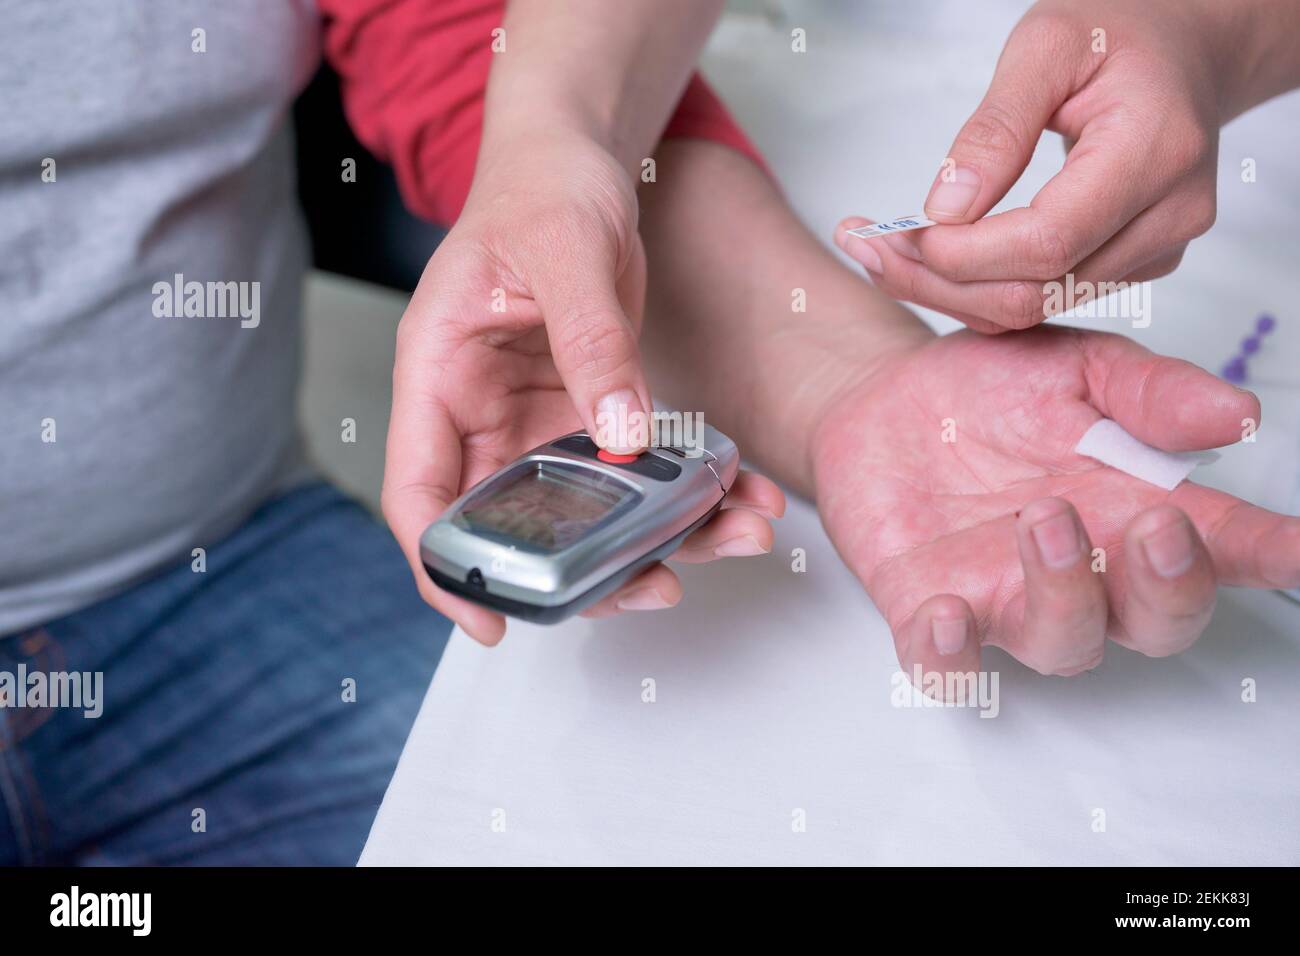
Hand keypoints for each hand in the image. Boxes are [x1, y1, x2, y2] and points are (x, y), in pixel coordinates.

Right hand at [383, 133, 783, 643]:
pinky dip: (681, 492)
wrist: (577, 160)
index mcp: (439, 377)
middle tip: (657, 586)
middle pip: (514, 523)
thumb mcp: (565, 254)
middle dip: (584, 570)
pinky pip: (630, 473)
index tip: (491, 623)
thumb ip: (592, 344)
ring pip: (583, 511)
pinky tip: (735, 493)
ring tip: (732, 534)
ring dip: (653, 536)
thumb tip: (621, 439)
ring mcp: (536, 419)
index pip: (420, 494)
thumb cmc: (541, 187)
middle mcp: (481, 412)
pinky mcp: (588, 412)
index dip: (445, 569)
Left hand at [811, 327, 1298, 684]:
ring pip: (1064, 643)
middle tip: (1154, 524)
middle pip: (1157, 622)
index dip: (1274, 555)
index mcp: (1134, 508)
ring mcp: (1004, 595)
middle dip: (1170, 586)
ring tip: (1044, 518)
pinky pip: (943, 664)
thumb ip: (1150, 393)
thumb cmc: (988, 388)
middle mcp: (1083, 568)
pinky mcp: (926, 608)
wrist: (881, 394)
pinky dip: (948, 655)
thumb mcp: (1077, 368)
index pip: (1223, 546)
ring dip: (1066, 594)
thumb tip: (1236, 415)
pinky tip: (947, 614)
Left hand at [837, 0, 1236, 331]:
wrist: (1182, 51)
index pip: (1047, 242)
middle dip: (940, 282)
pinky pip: (1045, 299)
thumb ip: (994, 128)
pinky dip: (979, 288)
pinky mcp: (1136, 265)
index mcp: (1156, 151)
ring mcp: (1158, 249)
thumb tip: (944, 211)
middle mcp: (1170, 215)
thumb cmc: (1114, 33)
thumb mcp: (1044, 45)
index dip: (963, 254)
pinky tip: (932, 259)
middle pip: (1036, 292)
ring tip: (885, 251)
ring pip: (1035, 308)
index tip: (899, 232)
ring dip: (949, 291)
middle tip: (866, 249)